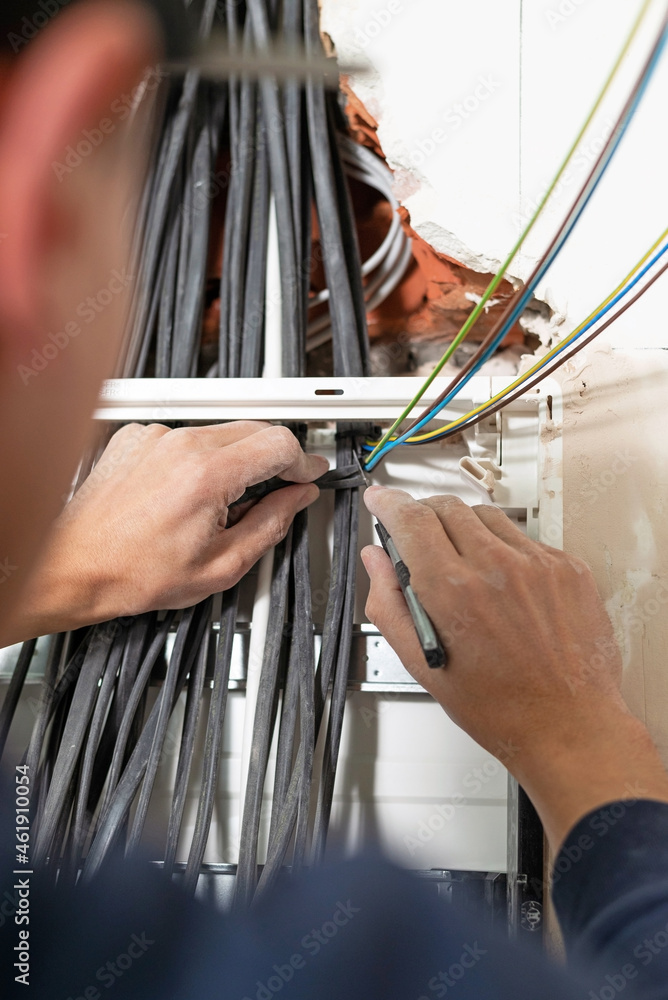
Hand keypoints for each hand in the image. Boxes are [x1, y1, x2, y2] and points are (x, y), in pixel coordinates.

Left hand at [7, 422, 327, 643]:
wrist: (73, 565)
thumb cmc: (132, 572)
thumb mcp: (221, 566)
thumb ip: (271, 525)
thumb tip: (296, 499)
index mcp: (206, 475)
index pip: (279, 443)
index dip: (303, 461)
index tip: (308, 474)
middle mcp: (179, 444)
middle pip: (255, 428)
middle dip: (274, 458)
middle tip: (278, 490)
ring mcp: (155, 435)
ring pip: (221, 431)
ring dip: (234, 459)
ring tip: (219, 503)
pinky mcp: (137, 435)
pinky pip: (185, 436)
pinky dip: (197, 458)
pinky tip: (185, 493)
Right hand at [362, 487, 667, 848]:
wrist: (570, 727)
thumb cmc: (500, 708)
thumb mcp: (424, 666)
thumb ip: (389, 605)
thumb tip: (375, 562)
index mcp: (454, 591)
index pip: (411, 519)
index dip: (389, 503)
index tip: (381, 500)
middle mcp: (497, 567)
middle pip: (447, 507)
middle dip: (424, 515)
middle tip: (419, 537)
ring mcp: (538, 564)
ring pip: (486, 517)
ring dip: (465, 530)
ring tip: (465, 570)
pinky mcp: (568, 568)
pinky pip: (524, 539)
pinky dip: (505, 550)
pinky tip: (503, 586)